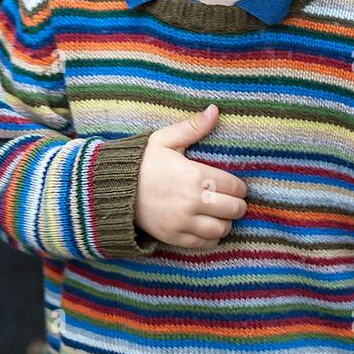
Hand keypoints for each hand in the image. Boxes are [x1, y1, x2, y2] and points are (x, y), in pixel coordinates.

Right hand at [134, 104, 247, 249]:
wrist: (113, 188)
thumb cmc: (143, 162)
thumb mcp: (165, 139)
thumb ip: (193, 127)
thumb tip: (214, 110)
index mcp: (195, 175)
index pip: (234, 187)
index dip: (239, 187)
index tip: (236, 187)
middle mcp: (192, 201)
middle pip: (233, 209)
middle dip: (237, 205)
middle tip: (233, 201)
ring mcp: (183, 222)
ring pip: (221, 229)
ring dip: (226, 222)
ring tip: (221, 215)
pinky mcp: (174, 237)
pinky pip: (204, 244)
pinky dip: (211, 238)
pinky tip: (208, 228)